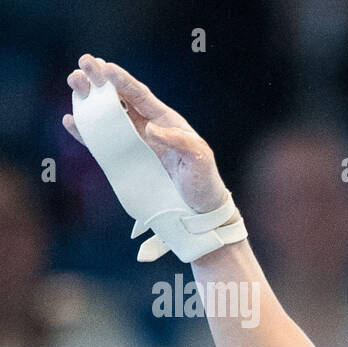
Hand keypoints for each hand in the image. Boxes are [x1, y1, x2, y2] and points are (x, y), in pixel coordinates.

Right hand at [64, 54, 230, 214]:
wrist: (197, 208)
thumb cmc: (203, 179)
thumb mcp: (199, 158)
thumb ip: (179, 141)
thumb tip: (150, 128)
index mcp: (165, 120)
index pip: (140, 95)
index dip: (122, 80)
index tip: (105, 66)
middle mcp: (146, 126)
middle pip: (119, 98)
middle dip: (100, 80)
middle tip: (83, 64)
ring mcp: (133, 142)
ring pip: (107, 115)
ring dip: (88, 99)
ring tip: (74, 83)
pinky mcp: (124, 159)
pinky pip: (102, 142)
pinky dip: (86, 131)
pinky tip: (72, 120)